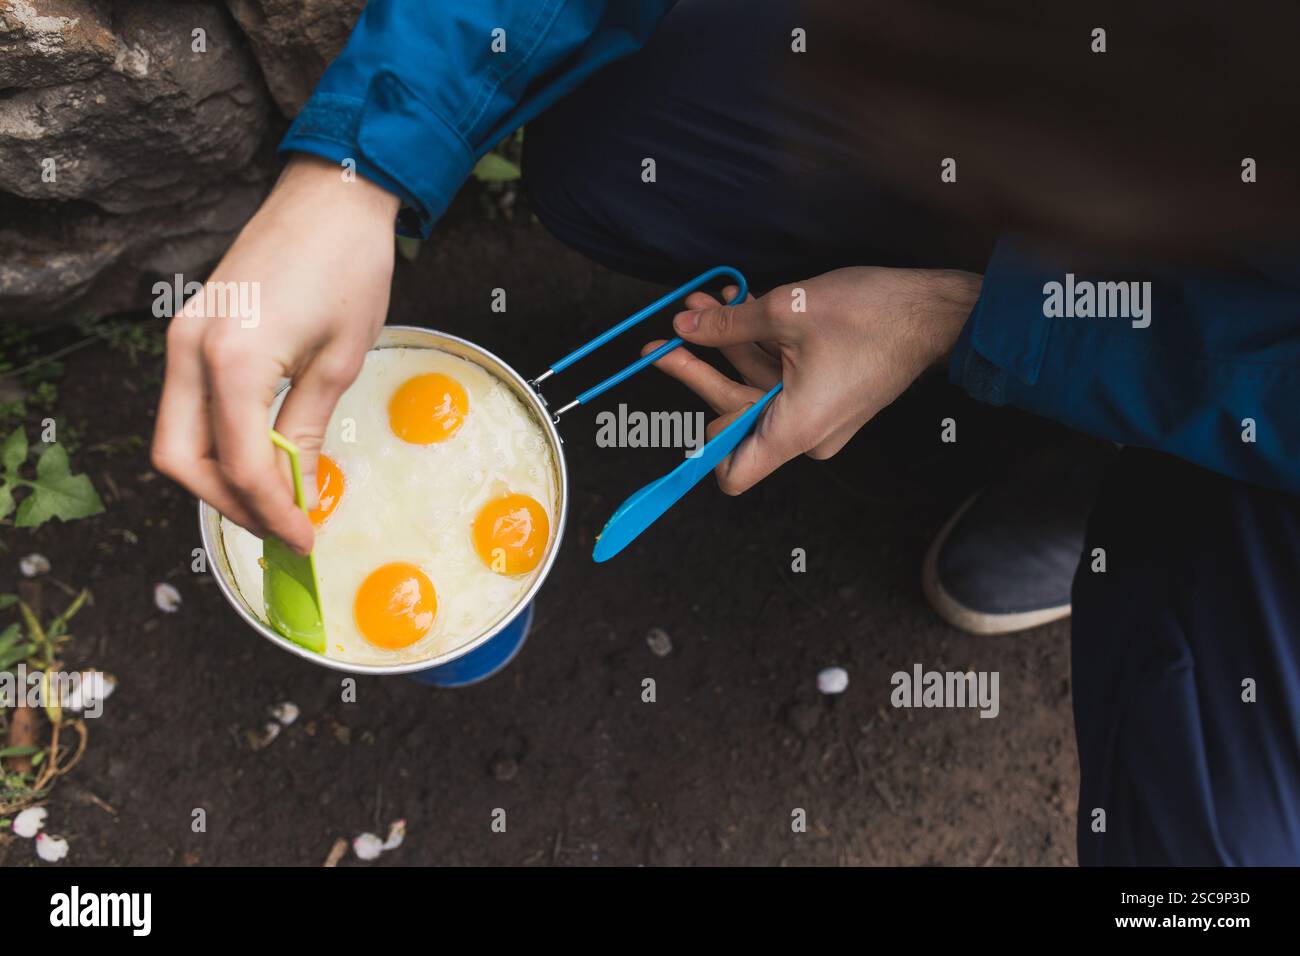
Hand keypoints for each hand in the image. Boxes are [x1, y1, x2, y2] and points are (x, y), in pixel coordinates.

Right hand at [152, 155, 399, 553]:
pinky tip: (262, 456)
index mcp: (232, 359)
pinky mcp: (191, 329)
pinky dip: (217, 441)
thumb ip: (307, 432)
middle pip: (180, 459)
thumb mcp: (340, 361)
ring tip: (276, 499)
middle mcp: (190, 349)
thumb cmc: (348, 267)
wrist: (332, 195)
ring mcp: (183, 336)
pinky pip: (188, 404)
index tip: (304, 540)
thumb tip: (301, 494)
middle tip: (283, 527)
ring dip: (219, 477)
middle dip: (229, 504)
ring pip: (176, 435)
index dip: (271, 513)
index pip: (240, 465)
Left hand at [643, 267, 981, 493]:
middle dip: (699, 368)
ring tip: (699, 304)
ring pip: (754, 386)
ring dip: (726, 345)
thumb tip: (682, 327)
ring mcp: (815, 414)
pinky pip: (778, 377)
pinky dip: (757, 346)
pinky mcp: (825, 393)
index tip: (667, 423)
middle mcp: (803, 433)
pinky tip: (734, 305)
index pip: (733, 472)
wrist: (936, 310)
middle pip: (733, 413)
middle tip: (663, 337)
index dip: (698, 453)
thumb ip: (727, 324)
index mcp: (793, 429)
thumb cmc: (871, 316)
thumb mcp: (786, 311)